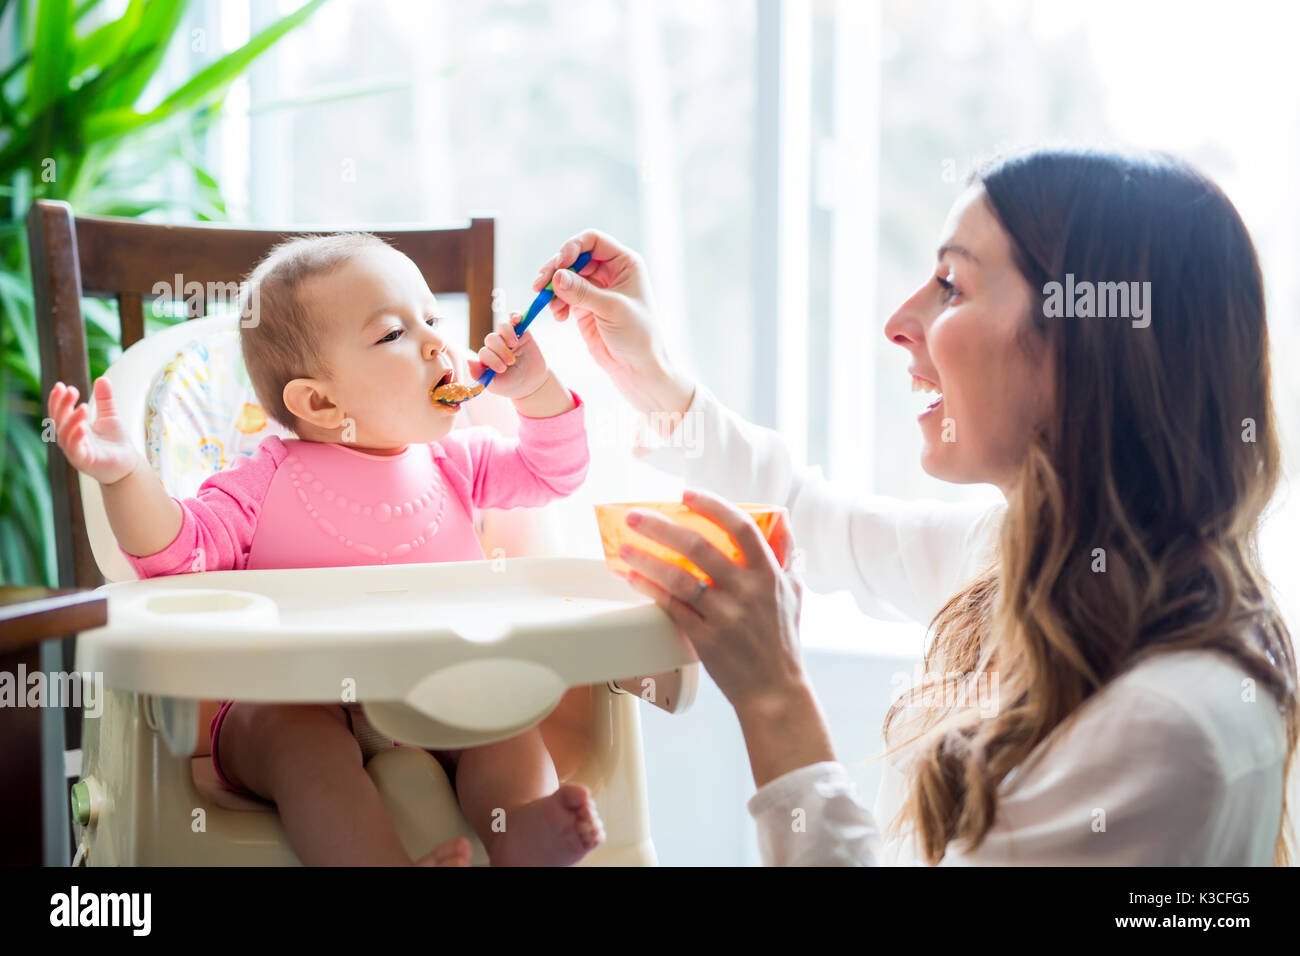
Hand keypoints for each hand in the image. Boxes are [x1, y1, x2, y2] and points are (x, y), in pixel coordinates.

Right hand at [47, 377, 140, 485]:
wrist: (128, 465)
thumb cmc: (116, 442)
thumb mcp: (110, 416)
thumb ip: (105, 400)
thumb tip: (102, 378)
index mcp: (73, 428)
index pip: (58, 412)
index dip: (57, 399)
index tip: (61, 385)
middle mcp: (70, 440)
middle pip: (58, 421)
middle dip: (62, 405)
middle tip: (71, 390)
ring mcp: (75, 452)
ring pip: (65, 435)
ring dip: (71, 419)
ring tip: (82, 406)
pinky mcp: (85, 462)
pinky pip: (75, 450)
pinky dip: (76, 438)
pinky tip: (82, 427)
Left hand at [470, 313, 549, 400]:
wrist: (532, 384)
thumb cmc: (510, 385)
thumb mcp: (494, 385)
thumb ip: (479, 374)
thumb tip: (468, 360)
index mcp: (487, 358)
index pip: (484, 352)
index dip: (491, 359)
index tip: (502, 369)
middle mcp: (496, 346)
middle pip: (492, 338)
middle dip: (500, 350)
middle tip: (511, 361)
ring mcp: (509, 338)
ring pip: (502, 326)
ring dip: (507, 334)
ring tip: (513, 344)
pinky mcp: (522, 332)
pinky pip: (515, 318)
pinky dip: (515, 316)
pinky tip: (517, 320)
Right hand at [533, 229, 694, 416]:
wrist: (638, 369)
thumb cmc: (638, 336)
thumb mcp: (612, 310)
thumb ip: (583, 292)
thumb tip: (556, 276)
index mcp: (624, 263)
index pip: (592, 240)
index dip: (572, 247)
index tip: (559, 264)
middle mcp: (609, 272)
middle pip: (573, 257)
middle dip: (555, 269)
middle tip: (539, 285)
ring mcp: (595, 289)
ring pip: (565, 277)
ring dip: (552, 288)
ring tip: (547, 304)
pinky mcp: (583, 307)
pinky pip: (562, 296)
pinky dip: (555, 303)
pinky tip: (558, 317)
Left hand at [617, 489, 805, 714]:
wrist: (774, 691)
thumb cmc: (782, 640)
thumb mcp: (794, 591)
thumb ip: (786, 552)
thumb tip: (781, 515)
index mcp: (769, 574)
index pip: (742, 528)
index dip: (713, 507)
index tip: (687, 495)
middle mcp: (747, 591)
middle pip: (700, 548)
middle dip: (662, 527)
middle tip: (635, 516)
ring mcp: (725, 616)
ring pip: (679, 579)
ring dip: (647, 559)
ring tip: (624, 547)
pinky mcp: (706, 639)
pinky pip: (671, 608)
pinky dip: (649, 589)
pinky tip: (632, 578)